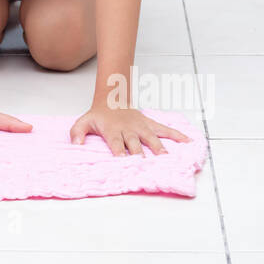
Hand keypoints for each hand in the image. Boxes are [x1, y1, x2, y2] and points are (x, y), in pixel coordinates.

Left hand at [70, 105, 190, 156]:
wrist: (112, 99)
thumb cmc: (99, 116)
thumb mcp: (84, 121)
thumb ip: (77, 132)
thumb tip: (76, 144)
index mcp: (113, 130)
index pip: (116, 143)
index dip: (119, 152)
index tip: (123, 160)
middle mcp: (129, 129)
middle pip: (135, 143)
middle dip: (140, 153)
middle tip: (146, 164)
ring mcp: (141, 127)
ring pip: (151, 137)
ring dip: (158, 146)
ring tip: (165, 156)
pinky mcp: (150, 124)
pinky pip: (165, 129)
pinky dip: (177, 135)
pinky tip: (188, 141)